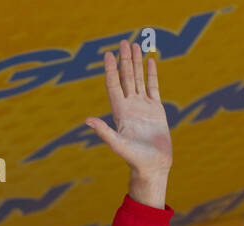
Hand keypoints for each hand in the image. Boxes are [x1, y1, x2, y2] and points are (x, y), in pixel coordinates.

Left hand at [85, 40, 170, 206]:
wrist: (153, 166)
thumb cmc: (134, 159)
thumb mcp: (118, 144)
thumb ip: (103, 131)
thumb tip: (87, 120)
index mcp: (120, 112)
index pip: (114, 86)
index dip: (111, 70)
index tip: (108, 54)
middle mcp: (130, 106)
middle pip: (126, 78)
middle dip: (124, 60)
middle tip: (123, 42)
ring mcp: (143, 107)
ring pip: (139, 79)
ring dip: (136, 63)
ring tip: (135, 46)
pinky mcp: (156, 109)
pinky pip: (153, 87)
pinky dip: (151, 74)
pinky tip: (150, 61)